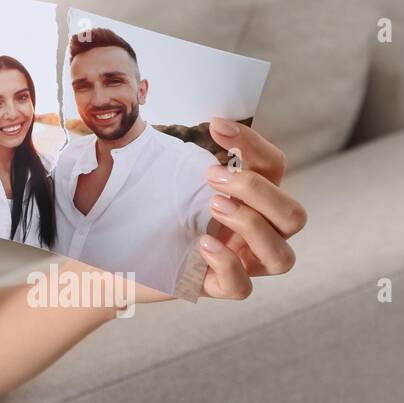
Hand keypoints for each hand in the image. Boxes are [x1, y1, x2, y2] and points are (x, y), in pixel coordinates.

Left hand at [136, 118, 307, 302]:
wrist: (110, 251)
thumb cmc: (138, 205)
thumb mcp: (148, 168)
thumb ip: (155, 141)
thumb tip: (141, 114)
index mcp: (248, 198)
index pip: (273, 167)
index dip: (253, 143)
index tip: (215, 125)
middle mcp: (253, 232)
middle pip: (293, 215)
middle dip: (259, 190)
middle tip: (212, 176)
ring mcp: (239, 263)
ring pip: (281, 257)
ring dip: (252, 226)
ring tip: (213, 206)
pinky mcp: (214, 288)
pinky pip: (242, 287)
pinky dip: (227, 263)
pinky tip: (201, 243)